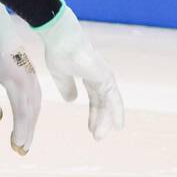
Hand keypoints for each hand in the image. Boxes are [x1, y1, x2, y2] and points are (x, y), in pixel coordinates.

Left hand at [0, 0, 41, 153]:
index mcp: (18, 85)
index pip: (22, 116)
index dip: (20, 133)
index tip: (16, 149)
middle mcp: (30, 83)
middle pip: (31, 114)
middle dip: (27, 133)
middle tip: (21, 151)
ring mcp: (32, 78)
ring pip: (35, 106)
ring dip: (30, 124)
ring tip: (24, 140)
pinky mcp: (29, 73)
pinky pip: (35, 98)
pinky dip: (32, 112)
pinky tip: (27, 117)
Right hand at [35, 3, 123, 140]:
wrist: (60, 39)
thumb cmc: (59, 52)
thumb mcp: (60, 75)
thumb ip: (67, 87)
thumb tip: (72, 100)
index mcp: (89, 75)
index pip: (95, 98)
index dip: (94, 113)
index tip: (91, 128)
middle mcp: (100, 77)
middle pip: (103, 103)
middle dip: (99, 119)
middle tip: (96, 136)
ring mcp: (104, 77)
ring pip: (108, 104)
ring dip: (105, 120)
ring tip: (99, 136)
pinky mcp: (106, 78)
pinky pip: (113, 100)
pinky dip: (116, 113)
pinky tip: (118, 126)